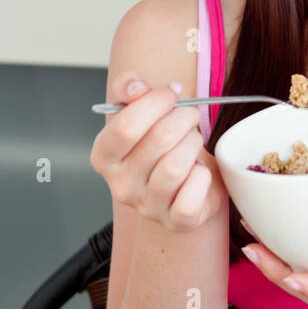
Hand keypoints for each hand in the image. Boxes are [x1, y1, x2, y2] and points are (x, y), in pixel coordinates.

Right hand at [90, 73, 227, 231]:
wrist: (185, 182)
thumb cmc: (161, 144)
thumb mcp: (140, 110)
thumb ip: (130, 88)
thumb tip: (136, 88)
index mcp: (104, 156)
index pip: (125, 126)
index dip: (156, 102)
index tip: (172, 92)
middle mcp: (120, 185)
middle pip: (158, 140)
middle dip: (183, 118)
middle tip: (190, 116)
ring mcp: (147, 206)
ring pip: (176, 166)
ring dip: (194, 143)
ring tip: (193, 141)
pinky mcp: (175, 221)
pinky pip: (192, 193)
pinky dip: (203, 176)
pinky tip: (198, 171)